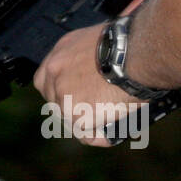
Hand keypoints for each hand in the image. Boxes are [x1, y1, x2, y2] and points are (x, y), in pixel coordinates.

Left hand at [33, 23, 140, 147]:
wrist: (135, 54)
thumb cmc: (128, 45)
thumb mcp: (98, 43)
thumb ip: (88, 59)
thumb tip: (97, 71)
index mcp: (60, 53)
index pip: (45, 80)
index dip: (60, 92)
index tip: (74, 98)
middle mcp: (55, 72)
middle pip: (55, 102)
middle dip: (72, 111)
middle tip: (93, 114)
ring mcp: (63, 94)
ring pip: (70, 120)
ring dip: (87, 124)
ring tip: (106, 126)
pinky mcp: (75, 113)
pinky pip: (85, 134)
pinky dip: (99, 137)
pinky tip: (109, 135)